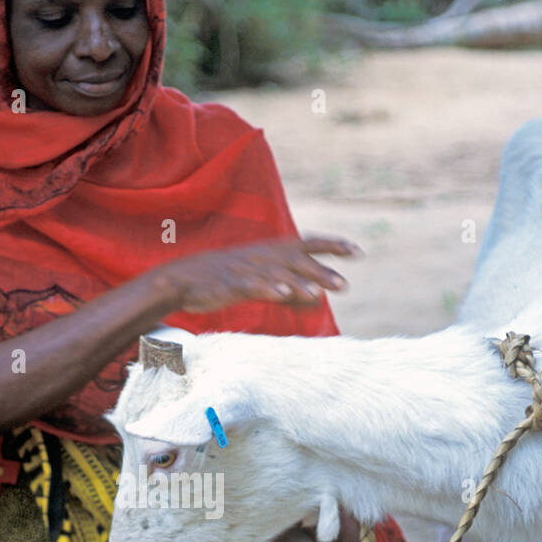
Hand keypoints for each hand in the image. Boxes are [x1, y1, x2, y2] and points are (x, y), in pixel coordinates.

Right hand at [152, 235, 361, 314]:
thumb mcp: (262, 281)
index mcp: (272, 252)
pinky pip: (252, 286)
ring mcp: (246, 270)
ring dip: (299, 283)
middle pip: (297, 261)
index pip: (308, 243)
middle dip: (321, 272)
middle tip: (344, 285)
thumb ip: (291, 287)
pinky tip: (282, 295)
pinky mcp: (230, 283)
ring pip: (277, 275)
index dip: (333, 246)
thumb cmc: (225, 279)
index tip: (358, 252)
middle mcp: (263, 257)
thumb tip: (318, 297)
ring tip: (319, 293)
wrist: (182, 279)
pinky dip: (268, 289)